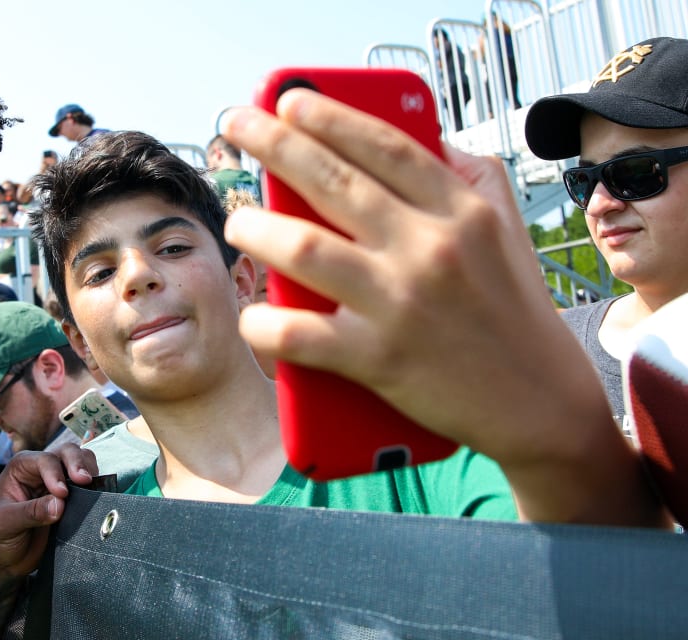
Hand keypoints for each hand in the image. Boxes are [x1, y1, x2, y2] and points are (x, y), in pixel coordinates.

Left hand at [0, 444, 95, 576]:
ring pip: (81, 463)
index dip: (55, 473)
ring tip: (92, 488)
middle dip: (78, 462)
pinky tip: (96, 499)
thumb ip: (30, 512)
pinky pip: (88, 487)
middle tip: (85, 481)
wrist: (4, 559)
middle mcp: (41, 470)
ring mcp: (58, 484)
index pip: (44, 460)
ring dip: (90, 471)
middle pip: (67, 452)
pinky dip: (95, 488)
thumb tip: (59, 504)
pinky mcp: (71, 501)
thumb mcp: (5, 523)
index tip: (62, 494)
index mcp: (20, 468)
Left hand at [220, 92, 597, 471]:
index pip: (385, 147)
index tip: (289, 101)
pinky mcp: (380, 360)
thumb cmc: (512, 310)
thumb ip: (467, 176)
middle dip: (275, 146)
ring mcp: (402, 303)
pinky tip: (253, 314)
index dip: (331, 118)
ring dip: (256, 229)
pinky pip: (301, 334)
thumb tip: (416, 137)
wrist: (540, 402)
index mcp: (460, 211)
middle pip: (334, 183)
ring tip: (237, 222)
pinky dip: (266, 323)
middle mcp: (430, 248)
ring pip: (304, 249)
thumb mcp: (505, 228)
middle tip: (237, 126)